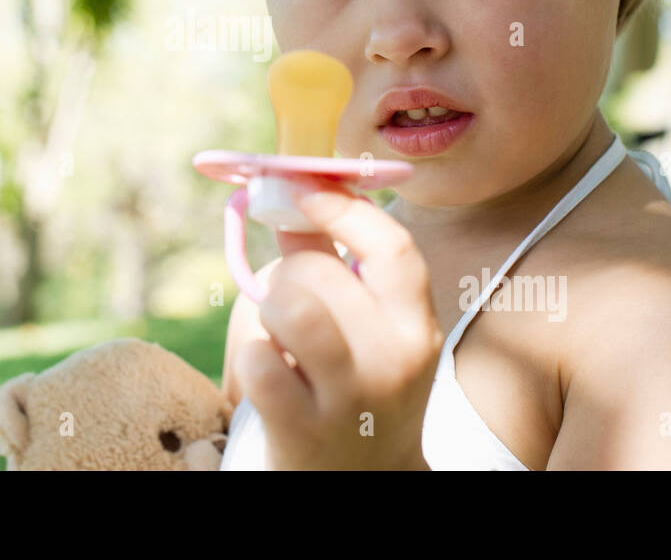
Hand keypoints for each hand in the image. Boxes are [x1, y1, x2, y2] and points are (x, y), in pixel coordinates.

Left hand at [235, 175, 443, 469]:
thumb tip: (287, 189)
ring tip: (282, 336)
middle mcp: (396, 359)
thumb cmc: (359, 388)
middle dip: (289, 274)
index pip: (392, 246)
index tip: (302, 188)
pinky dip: (253, 358)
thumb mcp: (368, 327)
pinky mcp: (304, 431)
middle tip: (290, 300)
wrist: (366, 481)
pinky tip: (274, 376)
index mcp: (417, 325)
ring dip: (270, 312)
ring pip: (290, 306)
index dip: (341, 207)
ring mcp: (352, 399)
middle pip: (320, 272)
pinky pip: (258, 360)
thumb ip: (330, 256)